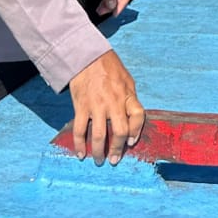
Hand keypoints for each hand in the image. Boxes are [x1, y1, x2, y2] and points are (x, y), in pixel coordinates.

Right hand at [67, 50, 144, 164]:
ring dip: (98, 151)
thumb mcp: (127, 80)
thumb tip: (131, 121)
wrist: (87, 56)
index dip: (136, 132)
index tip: (131, 142)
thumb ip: (130, 99)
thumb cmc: (110, 68)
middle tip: (113, 160)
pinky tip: (80, 153)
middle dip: (116, 149)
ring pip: (98, 135)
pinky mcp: (81, 106)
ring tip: (98, 160)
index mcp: (127, 94)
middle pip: (119, 131)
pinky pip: (80, 130)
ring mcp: (96, 106)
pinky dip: (79, 144)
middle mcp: (113, 102)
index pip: (138, 116)